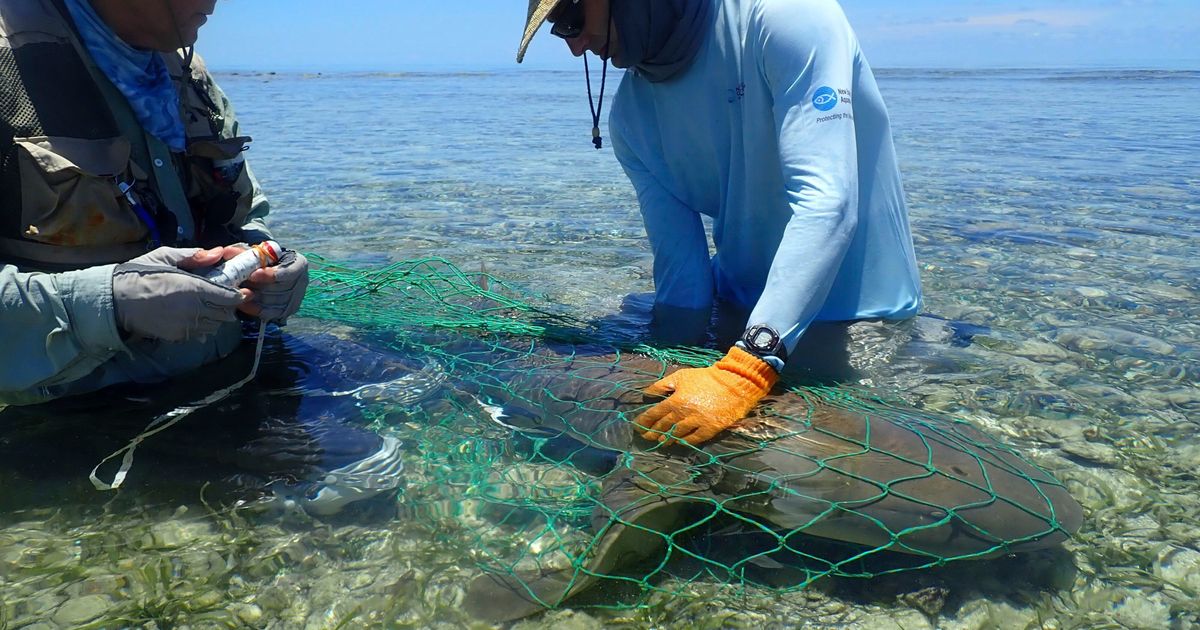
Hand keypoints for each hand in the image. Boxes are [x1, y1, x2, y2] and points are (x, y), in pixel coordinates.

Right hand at [112, 246, 244, 341]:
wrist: (115, 300)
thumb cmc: (140, 274)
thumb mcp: (165, 256)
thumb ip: (194, 256)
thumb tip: (218, 252)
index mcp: (194, 288)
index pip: (229, 297)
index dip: (238, 294)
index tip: (240, 290)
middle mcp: (194, 310)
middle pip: (226, 313)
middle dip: (229, 305)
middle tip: (225, 296)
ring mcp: (186, 326)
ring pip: (215, 325)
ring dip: (218, 316)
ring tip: (210, 306)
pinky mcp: (178, 336)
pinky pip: (201, 333)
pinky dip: (204, 326)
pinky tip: (196, 316)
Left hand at [234, 246, 308, 322]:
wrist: (275, 272)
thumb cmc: (267, 261)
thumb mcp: (258, 253)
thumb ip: (244, 252)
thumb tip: (226, 252)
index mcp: (299, 264)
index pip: (288, 272)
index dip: (270, 275)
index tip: (253, 275)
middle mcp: (301, 282)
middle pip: (279, 289)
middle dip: (258, 288)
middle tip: (240, 285)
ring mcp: (295, 299)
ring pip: (273, 302)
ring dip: (254, 298)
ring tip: (238, 294)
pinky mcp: (287, 311)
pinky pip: (270, 313)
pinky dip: (255, 309)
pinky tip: (243, 304)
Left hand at [634, 346, 778, 445]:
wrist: (734, 383)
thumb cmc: (705, 378)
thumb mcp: (681, 376)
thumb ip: (662, 385)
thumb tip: (646, 393)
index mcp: (675, 400)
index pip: (654, 415)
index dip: (643, 422)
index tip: (636, 426)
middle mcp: (683, 414)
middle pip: (663, 427)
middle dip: (652, 432)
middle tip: (646, 436)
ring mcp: (697, 423)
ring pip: (677, 435)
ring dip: (667, 439)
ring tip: (661, 441)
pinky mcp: (710, 429)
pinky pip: (694, 439)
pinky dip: (685, 442)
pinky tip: (679, 443)